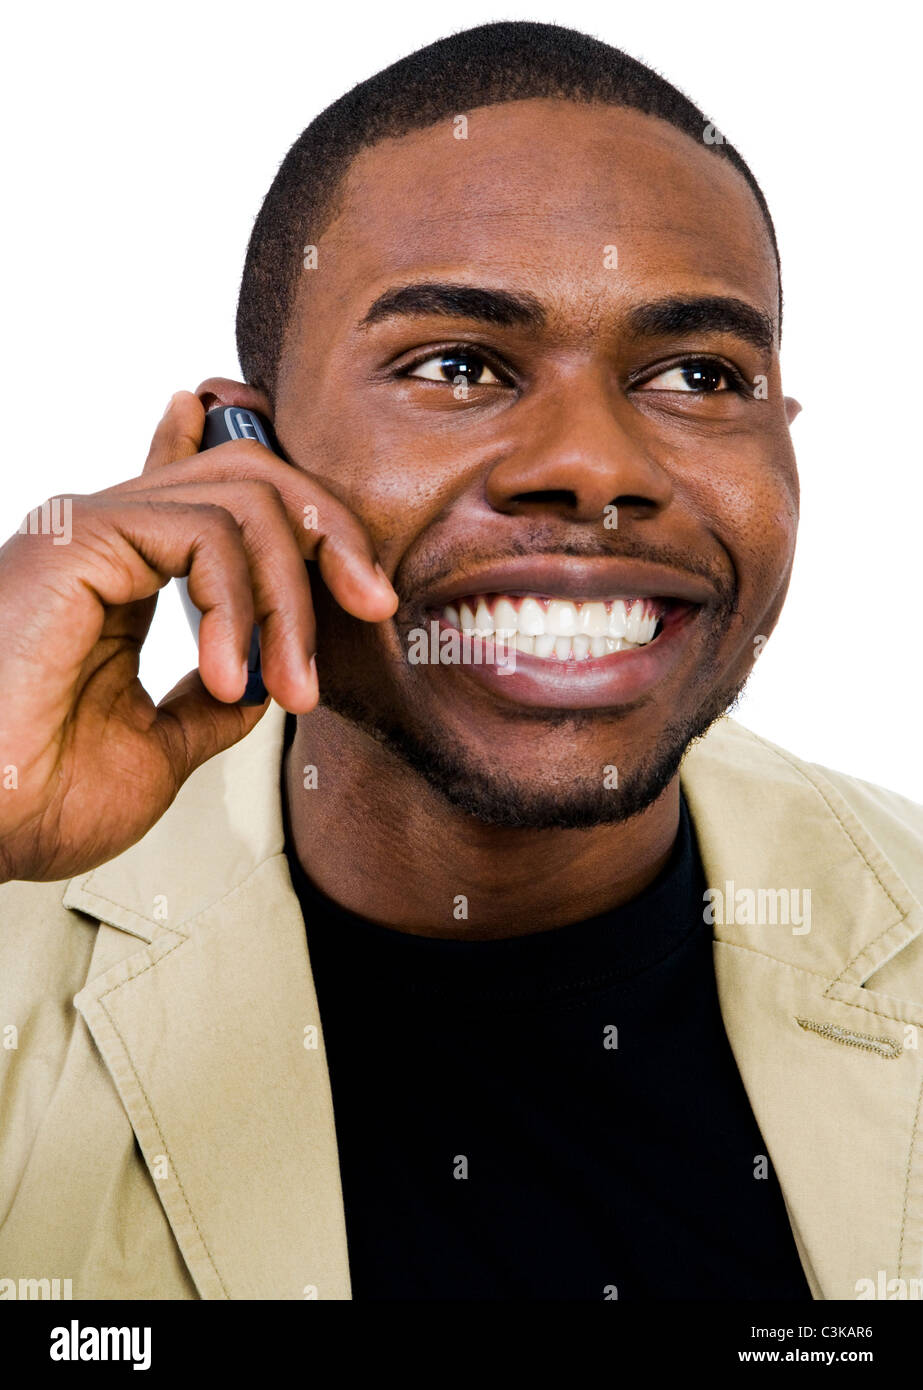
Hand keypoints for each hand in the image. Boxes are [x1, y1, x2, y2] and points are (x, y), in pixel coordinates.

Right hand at [0, 389, 396, 881]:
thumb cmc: (37, 798)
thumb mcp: (163, 747)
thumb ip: (216, 703)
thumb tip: (266, 680)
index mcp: (116, 578)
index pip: (205, 495)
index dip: (281, 485)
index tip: (346, 534)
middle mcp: (104, 539)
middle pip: (249, 477)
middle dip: (329, 531)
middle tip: (373, 602)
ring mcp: (92, 530)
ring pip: (244, 499)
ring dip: (292, 595)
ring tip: (291, 684)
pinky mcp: (80, 537)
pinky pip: (206, 532)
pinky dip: (241, 602)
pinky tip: (227, 673)